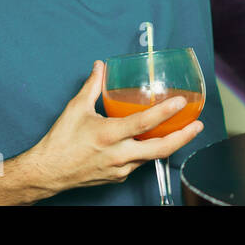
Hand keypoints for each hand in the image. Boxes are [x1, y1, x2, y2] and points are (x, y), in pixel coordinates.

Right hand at [26, 61, 202, 195]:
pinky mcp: (118, 177)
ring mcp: (119, 169)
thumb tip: (100, 66)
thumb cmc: (59, 141)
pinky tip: (152, 141)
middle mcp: (117, 154)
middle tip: (198, 125)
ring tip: (183, 130)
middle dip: (183, 137)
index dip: (164, 112)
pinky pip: (138, 163)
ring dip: (168, 144)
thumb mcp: (75, 108)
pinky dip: (147, 152)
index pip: (143, 123)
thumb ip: (92, 86)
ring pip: (151, 157)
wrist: (46, 173)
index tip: (181, 102)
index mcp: (108, 135)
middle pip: (159, 148)